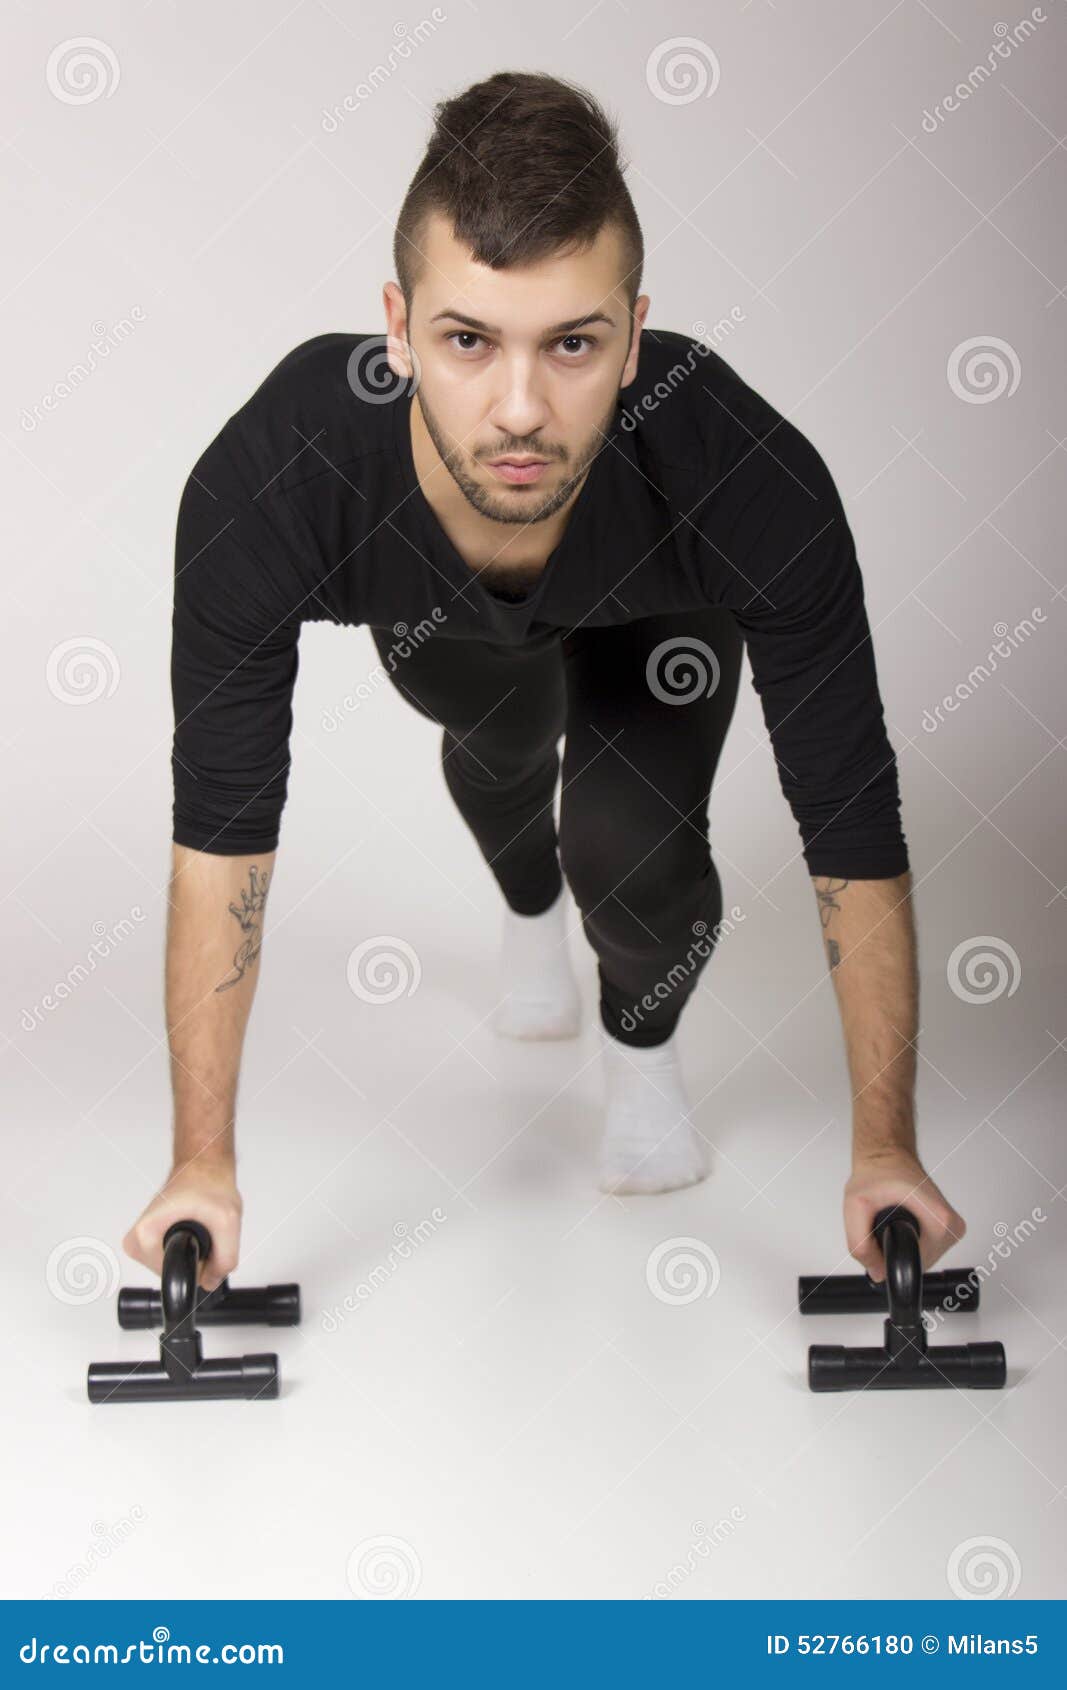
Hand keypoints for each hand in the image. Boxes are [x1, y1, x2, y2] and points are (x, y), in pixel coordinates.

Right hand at [122, 1156, 242, 1291]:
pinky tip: (195, 1228)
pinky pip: (171, 1257)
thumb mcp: (227, 1221)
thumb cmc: (208, 1181)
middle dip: (196, 1257)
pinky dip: (188, 1247)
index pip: (171, 1275)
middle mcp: (137, 1238)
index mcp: (146, 1233)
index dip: (196, 1266)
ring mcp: (141, 1239)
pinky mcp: (150, 1238)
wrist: (204, 1164)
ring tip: (201, 1226)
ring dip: (193, 1251)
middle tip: (205, 1230)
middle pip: (172, 1272)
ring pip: (173, 1266)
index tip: (203, 1245)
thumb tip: (211, 1281)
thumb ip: (224, 1258)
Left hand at [844, 1149, 965, 1282]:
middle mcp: (952, 1226)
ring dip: (901, 1245)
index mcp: (939, 1219)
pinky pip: (925, 1250)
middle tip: (883, 1223)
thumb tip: (875, 1272)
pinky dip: (909, 1240)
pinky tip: (900, 1222)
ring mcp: (952, 1228)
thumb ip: (860, 1244)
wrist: (889, 1155)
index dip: (892, 1258)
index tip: (883, 1238)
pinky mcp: (947, 1229)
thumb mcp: (856, 1206)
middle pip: (918, 1263)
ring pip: (921, 1258)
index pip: (916, 1263)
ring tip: (890, 1220)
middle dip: (894, 1250)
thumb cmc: (878, 1172)